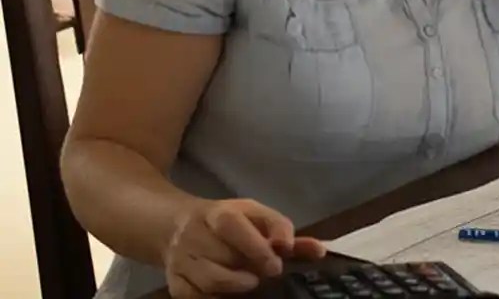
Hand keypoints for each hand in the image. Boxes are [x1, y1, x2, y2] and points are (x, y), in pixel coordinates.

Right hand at [163, 198, 326, 297]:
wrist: (177, 226)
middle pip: (222, 257)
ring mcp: (182, 260)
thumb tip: (319, 250)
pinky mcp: (174, 282)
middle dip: (248, 270)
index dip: (255, 247)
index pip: (232, 226)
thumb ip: (284, 231)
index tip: (275, 264)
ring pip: (207, 280)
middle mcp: (195, 236)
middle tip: (268, 275)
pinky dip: (215, 298)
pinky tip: (230, 295)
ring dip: (233, 286)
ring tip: (251, 285)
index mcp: (218, 214)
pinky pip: (194, 296)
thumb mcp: (256, 216)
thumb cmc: (228, 222)